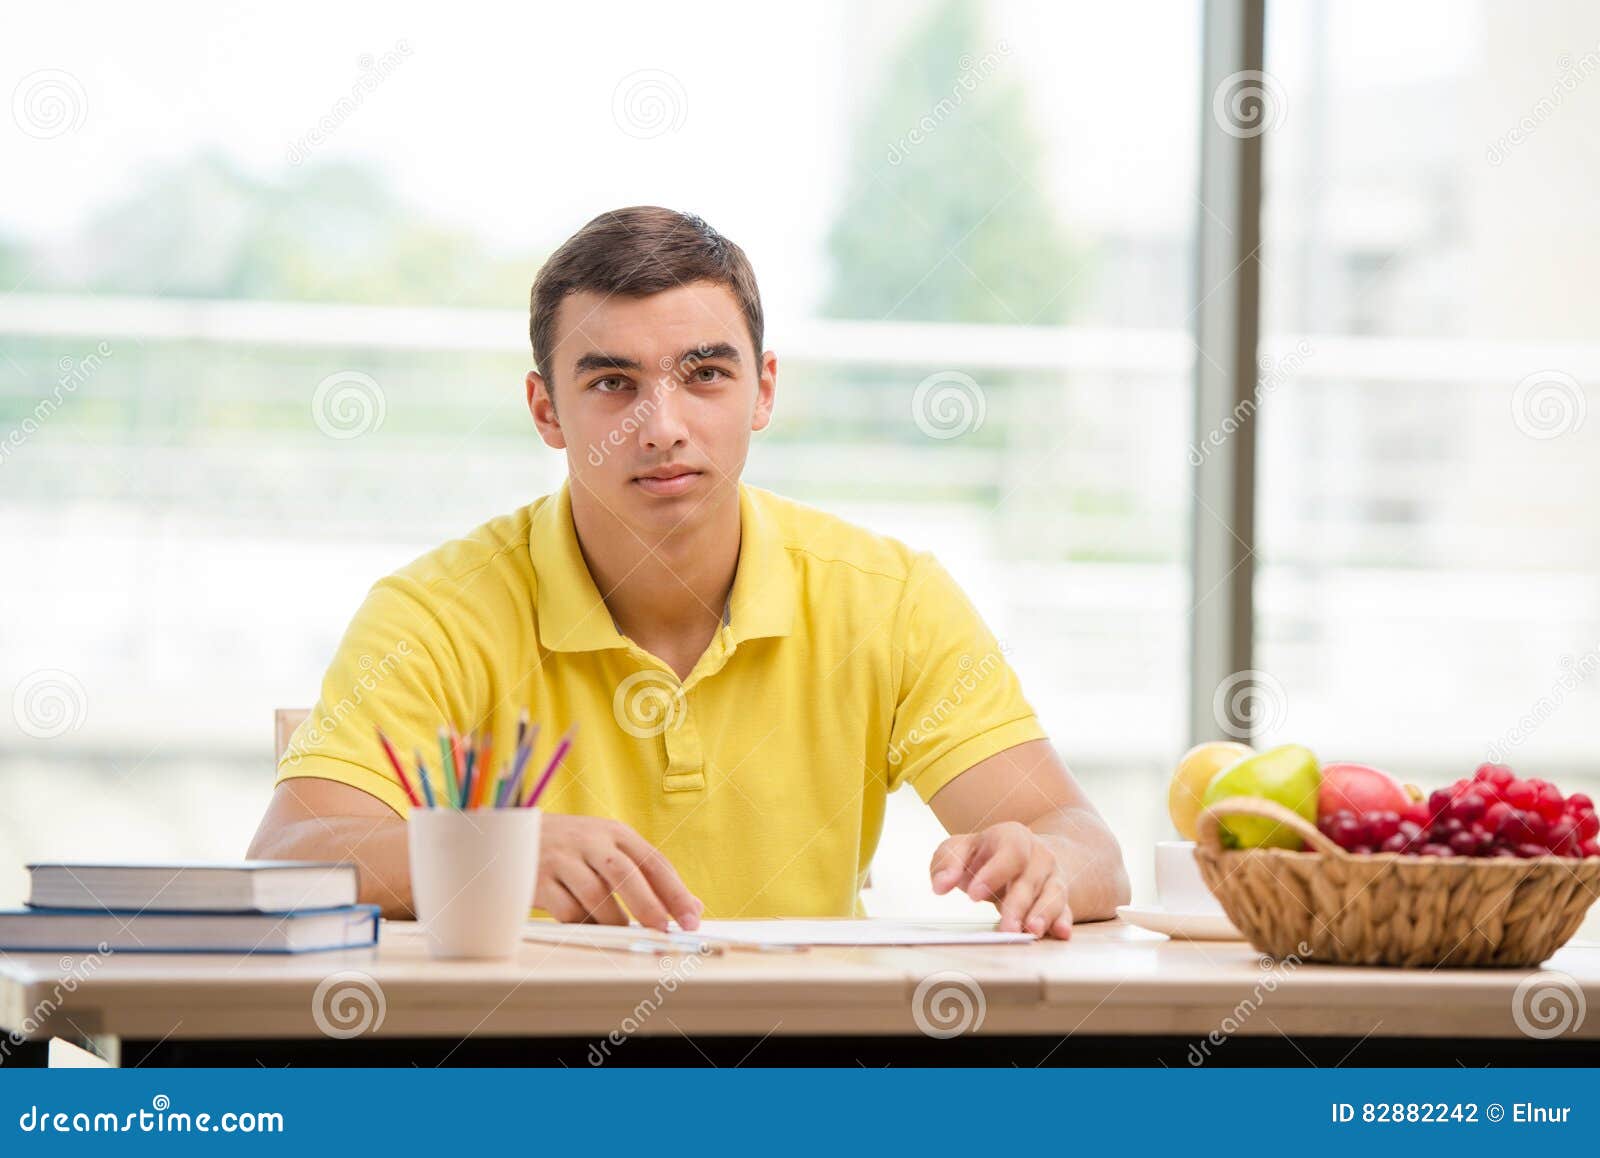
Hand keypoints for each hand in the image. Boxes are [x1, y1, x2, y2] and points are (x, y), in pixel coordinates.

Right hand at [536, 815, 702, 931]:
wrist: (513, 836)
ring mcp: (561, 858)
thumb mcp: (609, 852)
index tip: (691, 919)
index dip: (675, 892)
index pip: (653, 861)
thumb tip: (692, 908)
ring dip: (613, 921)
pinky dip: (582, 925)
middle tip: (663, 931)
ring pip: (596, 895)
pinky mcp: (537, 878)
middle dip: (648, 905)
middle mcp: (589, 840)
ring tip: (621, 934)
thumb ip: (647, 876)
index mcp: (614, 833)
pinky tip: (587, 929)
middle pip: (625, 873)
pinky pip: (566, 910)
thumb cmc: (572, 851)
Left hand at [930, 820, 1073, 937]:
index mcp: (1012, 837)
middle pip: (1030, 879)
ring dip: (1043, 915)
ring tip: (1031, 932)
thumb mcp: (959, 850)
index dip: (994, 873)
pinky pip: (1065, 910)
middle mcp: (1037, 855)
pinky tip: (1060, 933)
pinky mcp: (1060, 898)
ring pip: (1052, 894)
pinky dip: (1062, 921)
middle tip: (1005, 929)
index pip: (1010, 852)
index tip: (973, 896)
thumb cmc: (983, 854)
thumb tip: (940, 886)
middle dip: (1018, 904)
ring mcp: (1051, 876)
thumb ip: (946, 864)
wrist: (1019, 854)